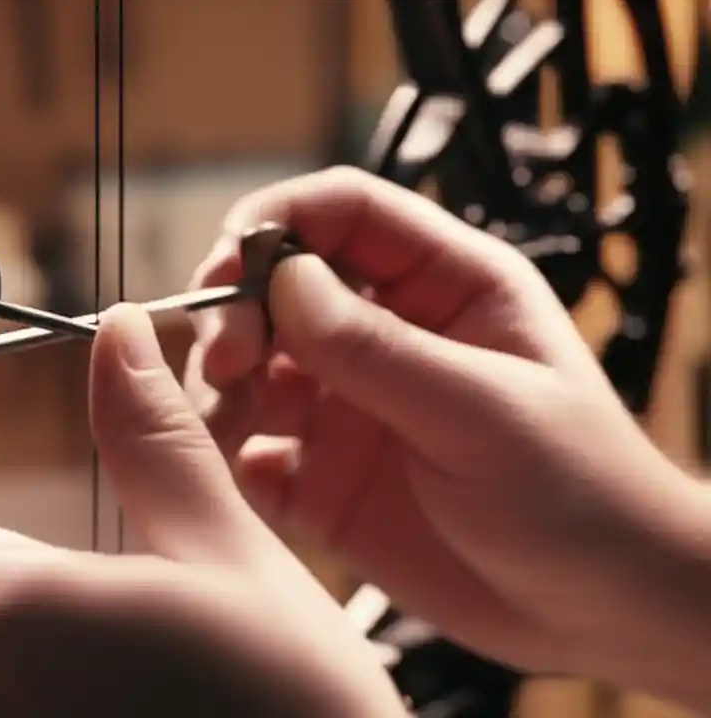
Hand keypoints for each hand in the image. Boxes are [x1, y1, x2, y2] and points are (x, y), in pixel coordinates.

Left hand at [0, 305, 407, 717]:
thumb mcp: (227, 559)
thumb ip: (152, 443)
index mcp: (6, 611)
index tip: (111, 596)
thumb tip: (118, 336)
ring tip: (162, 712)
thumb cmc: (293, 714)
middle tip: (159, 667)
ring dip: (57, 700)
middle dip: (52, 641)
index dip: (39, 569)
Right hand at [186, 166, 710, 706]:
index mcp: (443, 288)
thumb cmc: (580, 492)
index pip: (342, 214)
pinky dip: (228, 460)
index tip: (227, 269)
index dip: (274, 224)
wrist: (603, 611)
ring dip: (221, 389)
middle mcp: (384, 341)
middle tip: (225, 362)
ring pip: (251, 374)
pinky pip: (251, 457)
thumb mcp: (482, 410)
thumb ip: (376, 348)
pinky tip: (242, 476)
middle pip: (277, 289)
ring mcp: (348, 413)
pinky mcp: (323, 485)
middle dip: (236, 314)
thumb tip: (280, 277)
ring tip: (222, 423)